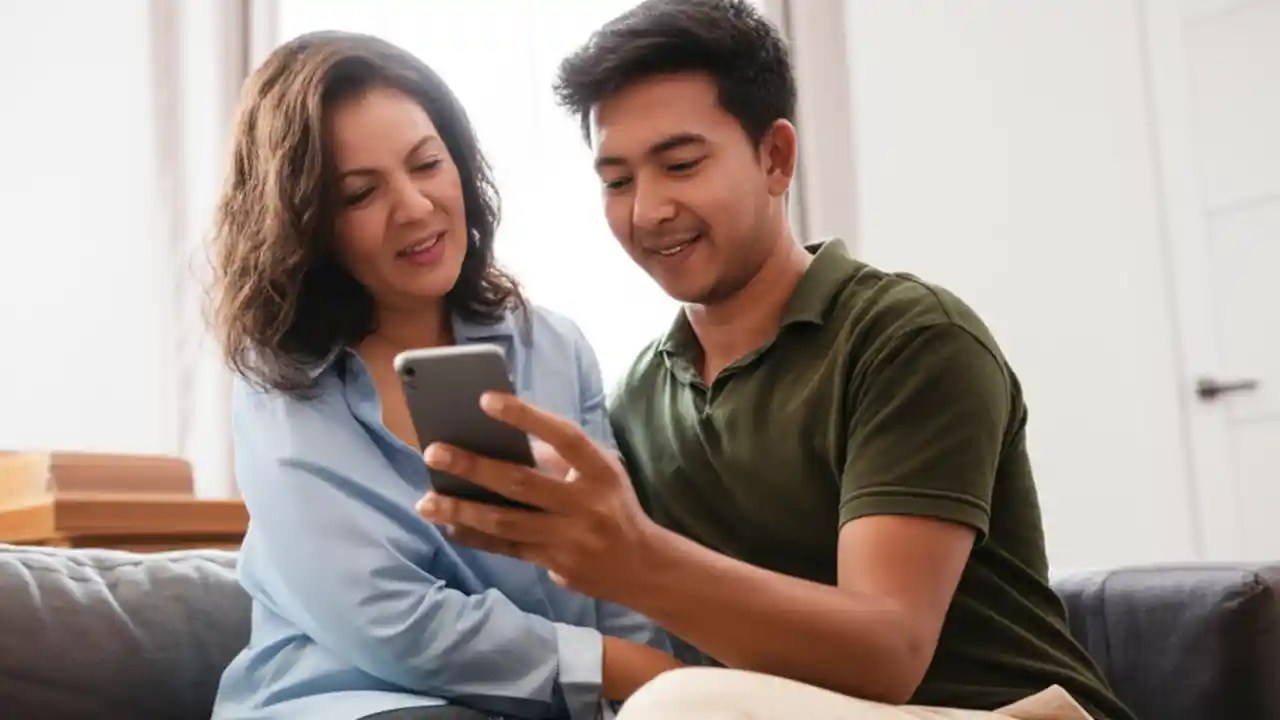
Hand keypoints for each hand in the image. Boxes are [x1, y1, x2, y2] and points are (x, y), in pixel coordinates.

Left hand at [417, 392, 661, 600]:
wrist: (643, 565)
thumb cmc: (613, 505)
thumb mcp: (603, 472)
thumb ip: (560, 458)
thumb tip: (501, 443)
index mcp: (601, 471)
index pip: (563, 437)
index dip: (526, 417)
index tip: (485, 399)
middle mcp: (586, 504)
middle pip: (522, 483)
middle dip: (474, 467)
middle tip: (434, 452)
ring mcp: (569, 538)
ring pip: (506, 522)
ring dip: (462, 510)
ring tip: (425, 501)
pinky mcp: (555, 564)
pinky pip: (507, 549)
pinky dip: (476, 537)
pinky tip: (449, 526)